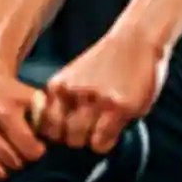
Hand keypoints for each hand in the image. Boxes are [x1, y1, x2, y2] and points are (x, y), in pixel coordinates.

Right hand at [0, 61, 46, 181]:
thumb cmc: (8, 93)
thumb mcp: (30, 96)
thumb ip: (47, 116)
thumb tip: (56, 140)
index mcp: (2, 109)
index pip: (27, 146)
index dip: (37, 152)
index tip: (39, 150)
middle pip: (9, 159)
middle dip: (21, 163)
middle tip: (23, 159)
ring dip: (3, 172)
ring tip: (9, 168)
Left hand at [40, 25, 169, 154]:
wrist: (137, 39)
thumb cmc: (107, 61)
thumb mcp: (75, 76)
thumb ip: (66, 100)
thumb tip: (58, 133)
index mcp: (58, 86)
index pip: (44, 126)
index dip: (57, 133)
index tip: (70, 130)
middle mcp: (72, 93)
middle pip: (60, 137)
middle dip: (73, 139)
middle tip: (89, 133)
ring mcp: (95, 100)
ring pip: (78, 141)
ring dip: (89, 141)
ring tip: (101, 131)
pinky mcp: (118, 107)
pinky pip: (101, 142)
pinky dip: (106, 142)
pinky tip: (114, 131)